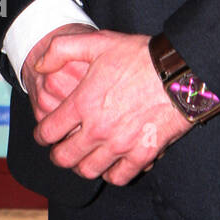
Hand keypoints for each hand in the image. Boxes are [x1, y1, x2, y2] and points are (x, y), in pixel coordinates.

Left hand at [32, 30, 192, 185]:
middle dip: (58, 154)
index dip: (41, 134)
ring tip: (84, 157)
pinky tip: (111, 163)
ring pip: (89, 171)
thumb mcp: (98, 42)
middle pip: (64, 158)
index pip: (48, 131)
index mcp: (83, 103)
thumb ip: (62, 50)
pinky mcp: (142, 154)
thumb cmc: (139, 56)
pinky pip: (119, 177)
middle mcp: (98, 129)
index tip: (44, 133)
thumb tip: (39, 64)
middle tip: (61, 148)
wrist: (180, 71)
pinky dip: (111, 174)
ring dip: (81, 166)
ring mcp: (121, 145)